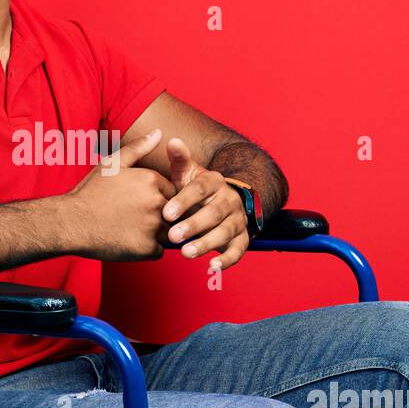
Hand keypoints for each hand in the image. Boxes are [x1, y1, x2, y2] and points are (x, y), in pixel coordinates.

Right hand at [65, 128, 176, 260]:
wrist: (70, 223)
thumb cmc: (90, 193)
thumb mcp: (112, 164)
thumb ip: (139, 148)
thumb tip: (160, 132)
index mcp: (151, 180)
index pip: (171, 192)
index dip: (156, 198)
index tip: (136, 203)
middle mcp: (156, 202)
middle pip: (173, 212)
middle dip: (159, 216)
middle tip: (133, 218)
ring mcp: (153, 226)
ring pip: (169, 232)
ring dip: (156, 234)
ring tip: (131, 231)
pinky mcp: (146, 249)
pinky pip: (158, 251)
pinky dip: (146, 250)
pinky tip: (127, 242)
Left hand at [162, 137, 249, 271]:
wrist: (220, 201)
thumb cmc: (195, 190)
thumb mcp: (186, 174)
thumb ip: (180, 160)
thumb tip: (172, 140)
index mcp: (214, 181)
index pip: (200, 189)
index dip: (183, 201)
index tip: (166, 213)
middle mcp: (229, 199)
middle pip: (214, 212)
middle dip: (193, 225)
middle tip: (172, 236)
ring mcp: (237, 219)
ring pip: (225, 232)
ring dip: (206, 243)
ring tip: (185, 253)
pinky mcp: (242, 238)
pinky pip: (238, 250)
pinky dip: (227, 260)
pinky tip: (212, 267)